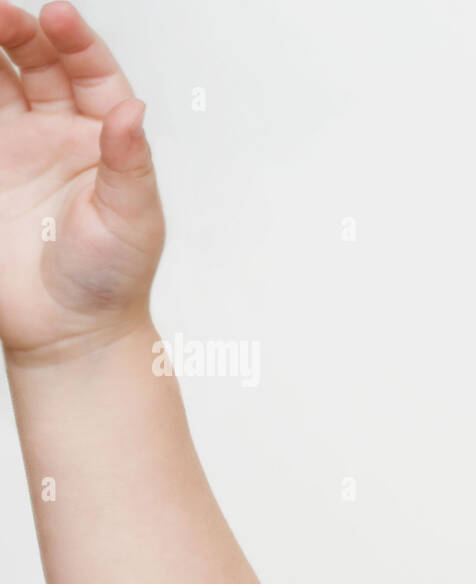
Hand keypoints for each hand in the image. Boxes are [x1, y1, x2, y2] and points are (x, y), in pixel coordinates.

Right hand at [0, 1, 163, 358]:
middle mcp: (62, 137)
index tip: (59, 15)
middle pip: (39, 65)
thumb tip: (134, 111)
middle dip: (22, 33)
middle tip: (2, 13)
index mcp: (107, 142)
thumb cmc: (112, 280)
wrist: (68, 330)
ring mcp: (19, 150)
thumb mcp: (132, 219)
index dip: (78, 42)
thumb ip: (129, 163)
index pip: (93, 75)